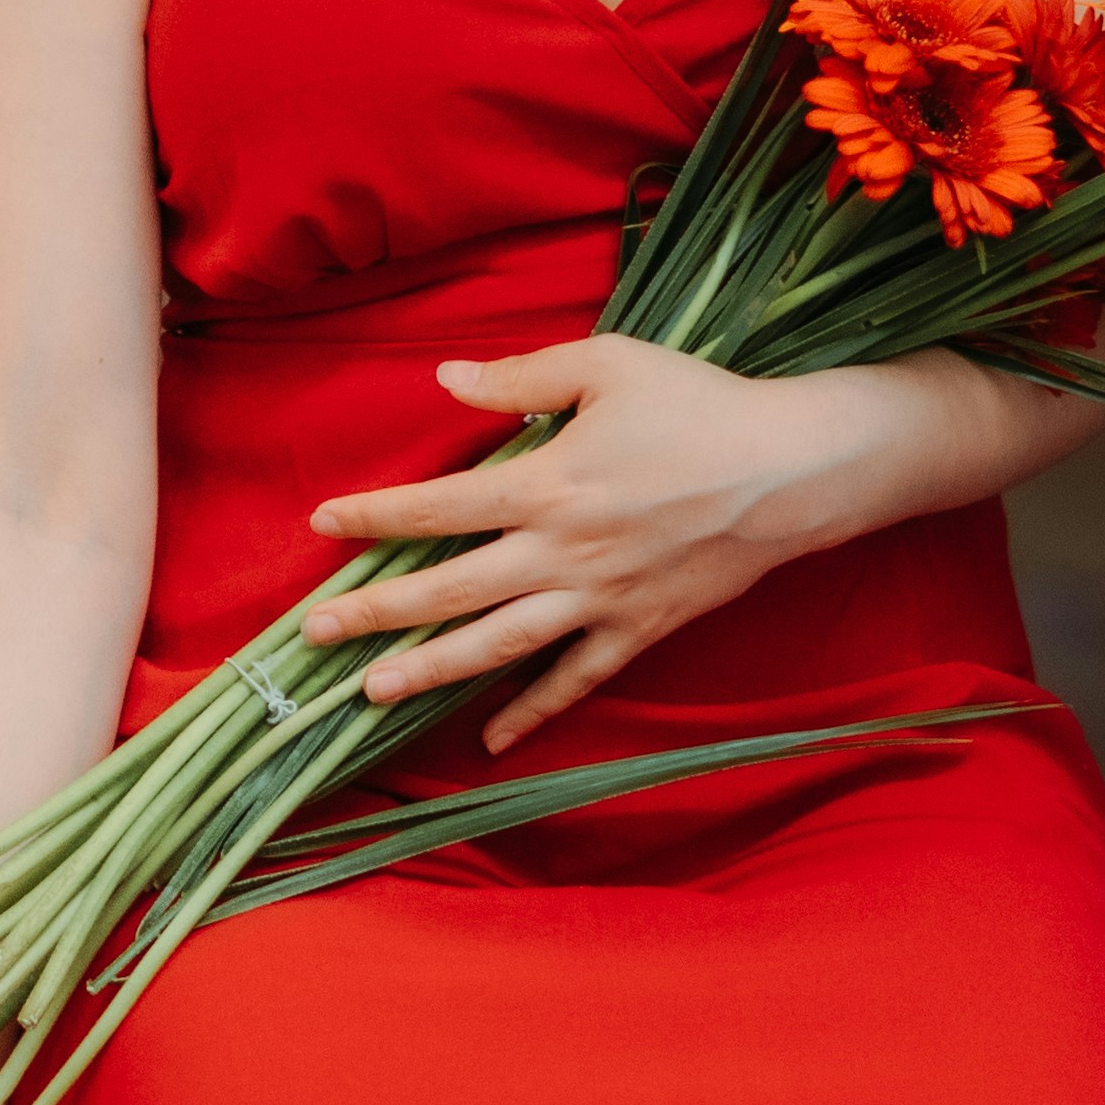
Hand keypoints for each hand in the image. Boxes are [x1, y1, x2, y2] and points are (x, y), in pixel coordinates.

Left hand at [290, 338, 921, 750]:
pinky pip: (575, 680)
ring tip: (370, 692)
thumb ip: (521, 378)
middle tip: (312, 635)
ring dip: (431, 671)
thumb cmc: (699, 405)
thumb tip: (444, 380)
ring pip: (498, 645)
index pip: (439, 506)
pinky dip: (532, 712)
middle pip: (450, 590)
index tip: (322, 525)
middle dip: (375, 612)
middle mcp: (562, 552)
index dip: (376, 516)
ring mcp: (599, 600)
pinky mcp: (638, 629)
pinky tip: (489, 740)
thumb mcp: (607, 365)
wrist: (793, 469)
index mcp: (547, 484)